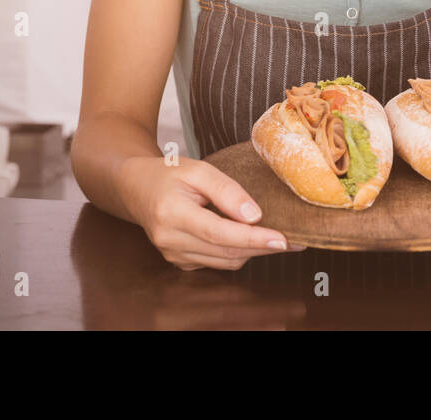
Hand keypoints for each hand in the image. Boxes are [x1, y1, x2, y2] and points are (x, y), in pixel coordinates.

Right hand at [119, 154, 304, 270]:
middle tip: (295, 239)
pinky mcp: (179, 261)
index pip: (220, 233)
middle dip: (262, 247)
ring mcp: (173, 255)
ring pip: (225, 261)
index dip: (254, 239)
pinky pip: (217, 262)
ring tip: (277, 237)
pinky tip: (249, 239)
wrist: (136, 188)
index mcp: (173, 214)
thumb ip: (227, 190)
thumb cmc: (167, 173)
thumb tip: (254, 215)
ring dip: (253, 251)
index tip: (282, 239)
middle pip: (226, 251)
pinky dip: (237, 252)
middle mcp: (170, 240)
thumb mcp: (198, 169)